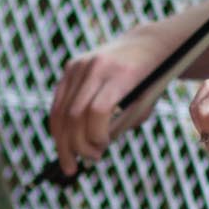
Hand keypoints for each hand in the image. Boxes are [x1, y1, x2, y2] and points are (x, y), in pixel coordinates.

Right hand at [48, 23, 183, 175]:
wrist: (144, 45)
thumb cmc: (150, 82)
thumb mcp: (145, 104)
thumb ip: (122, 124)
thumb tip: (93, 147)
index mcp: (121, 74)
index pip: (99, 110)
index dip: (96, 135)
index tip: (103, 147)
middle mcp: (97, 66)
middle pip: (76, 114)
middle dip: (78, 144)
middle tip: (90, 160)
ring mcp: (80, 65)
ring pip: (62, 111)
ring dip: (63, 142)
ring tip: (70, 164)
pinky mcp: (70, 67)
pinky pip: (58, 103)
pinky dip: (59, 127)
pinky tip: (64, 144)